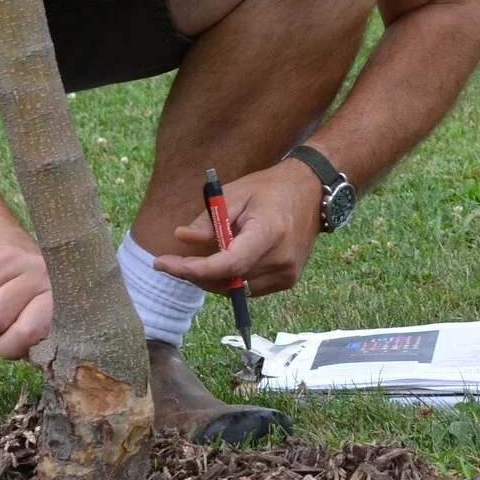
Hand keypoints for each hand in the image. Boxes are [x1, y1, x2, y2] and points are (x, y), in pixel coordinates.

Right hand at [0, 214, 51, 360]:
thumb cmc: (8, 280)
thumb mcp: (28, 302)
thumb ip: (32, 330)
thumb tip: (27, 356)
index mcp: (60, 296)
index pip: (48, 338)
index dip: (20, 347)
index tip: (10, 336)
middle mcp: (48, 281)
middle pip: (20, 335)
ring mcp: (24, 270)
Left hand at [151, 159, 323, 295]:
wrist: (311, 191)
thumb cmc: (270, 189)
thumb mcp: (235, 193)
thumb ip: (209, 220)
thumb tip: (181, 237)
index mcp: (270, 232)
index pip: (229, 264)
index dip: (197, 269)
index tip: (167, 264)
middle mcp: (281, 258)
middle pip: (227, 281)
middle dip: (194, 274)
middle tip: (168, 262)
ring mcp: (287, 273)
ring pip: (235, 290)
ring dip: (211, 278)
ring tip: (198, 259)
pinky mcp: (287, 280)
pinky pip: (248, 289)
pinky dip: (230, 279)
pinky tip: (224, 261)